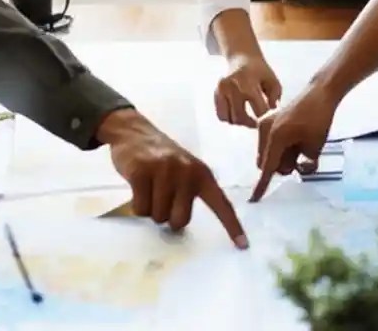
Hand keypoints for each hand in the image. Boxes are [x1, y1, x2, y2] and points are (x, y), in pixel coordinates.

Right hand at [98, 110, 248, 248]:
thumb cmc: (160, 159)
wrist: (134, 131)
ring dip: (151, 209)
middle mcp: (186, 171)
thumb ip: (188, 193)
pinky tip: (137, 187)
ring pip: (158, 216)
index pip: (221, 204)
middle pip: (180, 220)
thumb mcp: (184, 170)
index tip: (243, 246)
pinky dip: (137, 205)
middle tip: (162, 199)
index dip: (232, 226)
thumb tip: (179, 226)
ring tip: (149, 188)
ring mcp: (164, 170)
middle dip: (168, 218)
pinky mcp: (141, 172)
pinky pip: (141, 208)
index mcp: (202, 174)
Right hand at [214, 53, 282, 126]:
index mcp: (248, 82)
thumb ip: (275, 96)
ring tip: (248, 118)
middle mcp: (232, 86)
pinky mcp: (215, 93)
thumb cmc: (259, 71)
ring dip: (239, 122)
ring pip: (228, 118)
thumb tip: (272, 110)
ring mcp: (221, 90)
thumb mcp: (272, 79)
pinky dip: (229, 118)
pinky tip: (238, 113)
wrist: (241, 57)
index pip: (258, 110)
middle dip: (251, 123)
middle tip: (257, 122)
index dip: (265, 117)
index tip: (269, 117)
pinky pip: (221, 115)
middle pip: (240, 117)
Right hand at [250, 84, 339, 201]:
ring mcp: (264, 124)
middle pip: (265, 162)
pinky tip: (294, 139)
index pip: (268, 167)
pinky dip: (279, 147)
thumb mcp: (316, 145)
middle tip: (300, 159)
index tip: (254, 199)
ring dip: (280, 156)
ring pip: (267, 152)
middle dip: (280, 166)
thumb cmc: (319, 118)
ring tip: (300, 146)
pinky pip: (268, 142)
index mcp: (276, 137)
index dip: (262, 185)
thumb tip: (299, 170)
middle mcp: (265, 130)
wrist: (319, 94)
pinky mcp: (267, 120)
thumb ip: (306, 164)